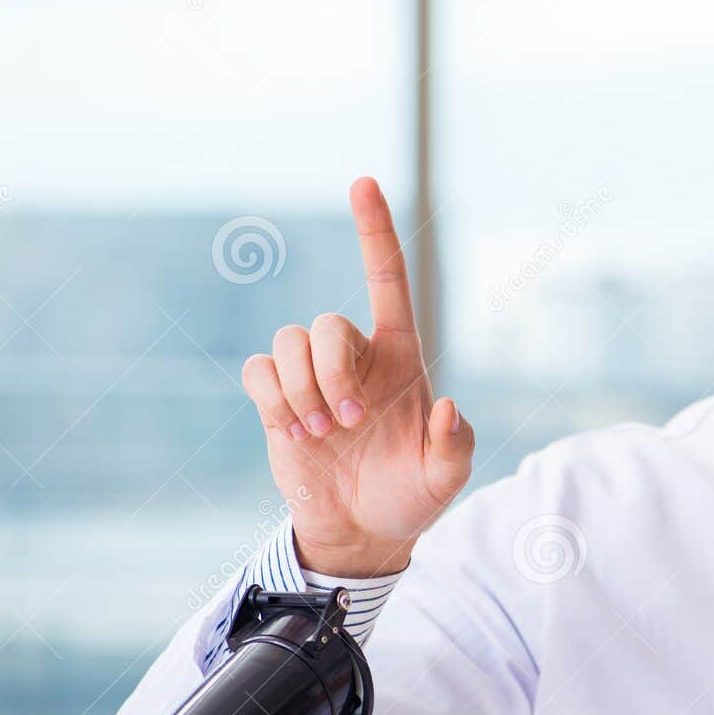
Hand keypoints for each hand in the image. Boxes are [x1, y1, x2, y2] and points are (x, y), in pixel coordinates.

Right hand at [240, 177, 473, 576]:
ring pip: (287, 341)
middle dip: (333, 371)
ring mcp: (312, 376)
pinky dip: (272, 398)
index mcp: (401, 357)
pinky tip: (294, 431)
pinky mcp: (276, 400)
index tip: (363, 182)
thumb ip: (455, 445)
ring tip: (323, 433)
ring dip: (301, 389)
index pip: (387, 279)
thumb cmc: (411, 495)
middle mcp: (355, 357)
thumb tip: (447, 407)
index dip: (374, 231)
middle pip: (326, 324)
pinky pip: (258, 371)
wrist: (363, 531)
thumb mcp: (445, 477)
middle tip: (349, 422)